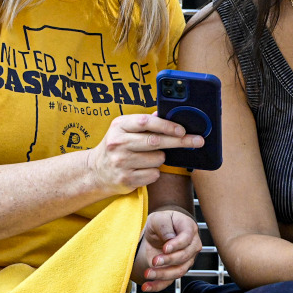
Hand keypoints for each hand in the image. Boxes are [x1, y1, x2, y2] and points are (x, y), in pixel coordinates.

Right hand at [86, 114, 202, 194]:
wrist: (95, 171)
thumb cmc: (116, 147)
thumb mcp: (124, 129)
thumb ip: (143, 122)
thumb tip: (164, 113)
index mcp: (119, 126)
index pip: (146, 122)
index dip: (167, 125)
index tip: (182, 130)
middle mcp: (118, 143)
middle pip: (155, 141)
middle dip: (179, 141)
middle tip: (197, 141)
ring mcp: (120, 162)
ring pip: (157, 159)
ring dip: (160, 159)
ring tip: (147, 158)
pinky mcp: (125, 179)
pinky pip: (153, 175)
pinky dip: (154, 172)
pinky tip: (142, 169)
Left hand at [134, 209, 201, 292]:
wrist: (158, 231)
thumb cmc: (161, 222)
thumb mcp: (159, 218)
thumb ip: (165, 226)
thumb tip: (170, 239)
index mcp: (189, 229)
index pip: (187, 239)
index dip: (177, 245)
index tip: (165, 248)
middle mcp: (192, 246)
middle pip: (184, 257)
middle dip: (168, 260)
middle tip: (153, 260)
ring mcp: (186, 260)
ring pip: (179, 271)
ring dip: (162, 274)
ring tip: (147, 273)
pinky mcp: (176, 270)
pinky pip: (169, 281)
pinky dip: (157, 285)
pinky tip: (146, 286)